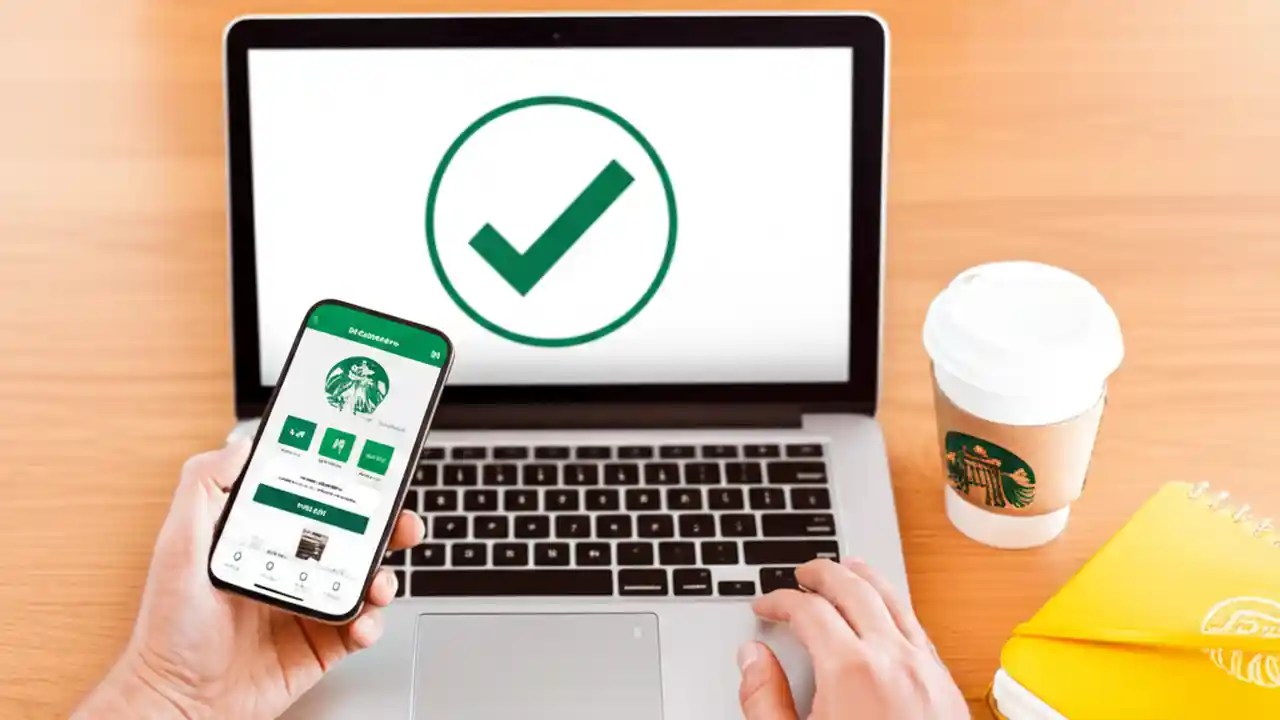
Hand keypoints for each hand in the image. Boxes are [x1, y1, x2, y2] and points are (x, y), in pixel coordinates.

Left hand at [74, 442, 425, 718]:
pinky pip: (363, 625)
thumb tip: (241, 444)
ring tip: (380, 582)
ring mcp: (311, 603)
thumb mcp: (176, 546)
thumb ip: (202, 488)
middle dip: (386, 524)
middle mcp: (291, 565)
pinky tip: (360, 623)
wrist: (181, 705)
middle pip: (353, 534)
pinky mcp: (324, 642)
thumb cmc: (169, 631)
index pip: (311, 496)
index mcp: (262, 536)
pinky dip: (372, 623)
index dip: (343, 480)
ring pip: (368, 577)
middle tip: (400, 521)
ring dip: (386, 574)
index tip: (368, 466)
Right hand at [738, 558, 967, 719]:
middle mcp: (893, 658)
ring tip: (846, 569)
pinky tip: (886, 609)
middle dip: (821, 574)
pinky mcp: (946, 685)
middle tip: (799, 575)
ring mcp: (926, 668)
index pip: (807, 610)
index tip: (764, 607)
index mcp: (851, 670)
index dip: (779, 601)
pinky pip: (918, 625)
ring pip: (893, 598)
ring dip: (863, 578)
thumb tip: (753, 659)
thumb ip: (765, 702)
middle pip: (853, 588)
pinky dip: (895, 604)